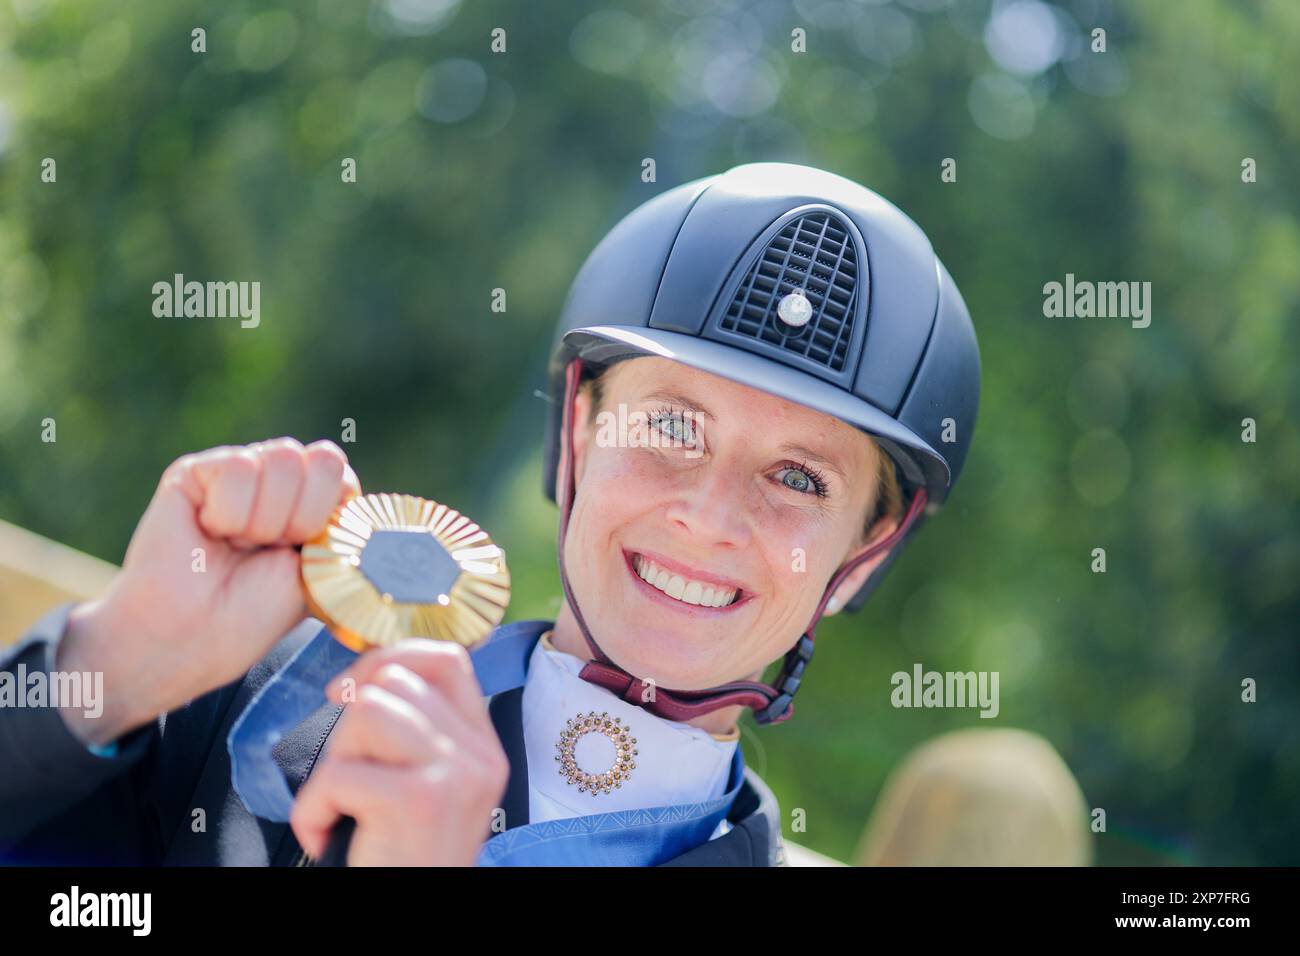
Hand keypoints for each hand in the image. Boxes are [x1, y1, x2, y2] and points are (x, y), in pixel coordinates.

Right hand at [57, 438, 359, 744]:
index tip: (304, 553)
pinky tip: (209, 533)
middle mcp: (276, 481)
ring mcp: (237, 472)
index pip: (340, 472)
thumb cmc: (251, 616)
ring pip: (284, 458)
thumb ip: (345, 535)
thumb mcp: (318, 575)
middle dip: (303, 518)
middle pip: (323, 458)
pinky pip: (239, 467)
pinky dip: (230, 513)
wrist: (191, 638)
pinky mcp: (196, 471)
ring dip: (266, 520)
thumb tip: (387, 527)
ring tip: (237, 546)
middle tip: (268, 551)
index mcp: (310, 503)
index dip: (330, 514)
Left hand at [290, 640, 509, 866]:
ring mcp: (455, 774)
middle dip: (348, 726)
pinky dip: (312, 807)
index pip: (447, 659)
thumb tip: (368, 673)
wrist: (412, 919)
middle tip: (347, 778)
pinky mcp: (419, 800)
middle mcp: (480, 755)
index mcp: (483, 745)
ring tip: (341, 805)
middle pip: (394, 682)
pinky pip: (338, 771)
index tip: (354, 689)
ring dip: (333, 761)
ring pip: (367, 711)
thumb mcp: (424, 784)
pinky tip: (325, 833)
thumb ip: (416, 730)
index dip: (391, 658)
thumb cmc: (401, 856)